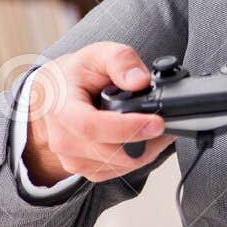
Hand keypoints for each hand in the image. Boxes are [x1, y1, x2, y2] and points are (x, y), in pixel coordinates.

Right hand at [21, 42, 172, 187]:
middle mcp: (64, 140)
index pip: (91, 127)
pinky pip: (121, 171)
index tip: (157, 122)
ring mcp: (74, 160)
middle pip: (113, 152)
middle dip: (148, 140)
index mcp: (62, 110)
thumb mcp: (97, 55)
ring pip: (122, 165)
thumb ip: (120, 60)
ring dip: (148, 148)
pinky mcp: (87, 170)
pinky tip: (144, 137)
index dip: (127, 128)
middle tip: (169, 121)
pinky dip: (140, 156)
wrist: (57, 95)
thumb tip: (140, 81)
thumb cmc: (76, 75)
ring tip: (158, 125)